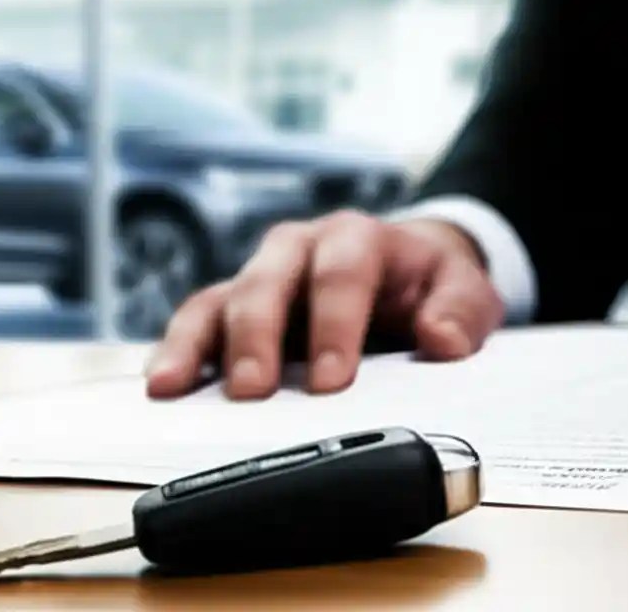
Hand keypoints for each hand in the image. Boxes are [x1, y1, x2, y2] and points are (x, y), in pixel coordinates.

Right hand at [144, 211, 503, 398]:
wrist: (408, 270)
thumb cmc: (430, 283)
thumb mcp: (465, 291)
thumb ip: (461, 311)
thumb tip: (442, 339)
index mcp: (359, 239)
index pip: (343, 273)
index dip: (335, 324)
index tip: (335, 380)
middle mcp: (301, 248)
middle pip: (268, 281)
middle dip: (258, 335)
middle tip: (254, 389)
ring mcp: (263, 275)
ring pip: (221, 298)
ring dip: (197, 342)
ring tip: (174, 386)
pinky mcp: (237, 305)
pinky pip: (199, 320)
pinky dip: (177, 350)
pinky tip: (162, 385)